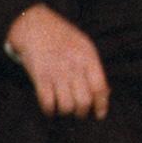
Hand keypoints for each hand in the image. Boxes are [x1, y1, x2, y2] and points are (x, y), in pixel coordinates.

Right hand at [7, 2, 107, 117]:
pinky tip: (50, 108)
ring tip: (64, 109)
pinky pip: (47, 103)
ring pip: (66, 106)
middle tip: (79, 113)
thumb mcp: (84, 46)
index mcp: (88, 57)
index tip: (100, 114)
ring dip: (65, 112)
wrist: (36, 27)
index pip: (100, 87)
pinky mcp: (39, 78)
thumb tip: (105, 92)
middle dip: (82, 112)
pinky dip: (49, 110)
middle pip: (84, 100)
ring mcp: (56, 73)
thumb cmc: (63, 38)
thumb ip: (93, 68)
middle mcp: (74, 66)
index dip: (102, 104)